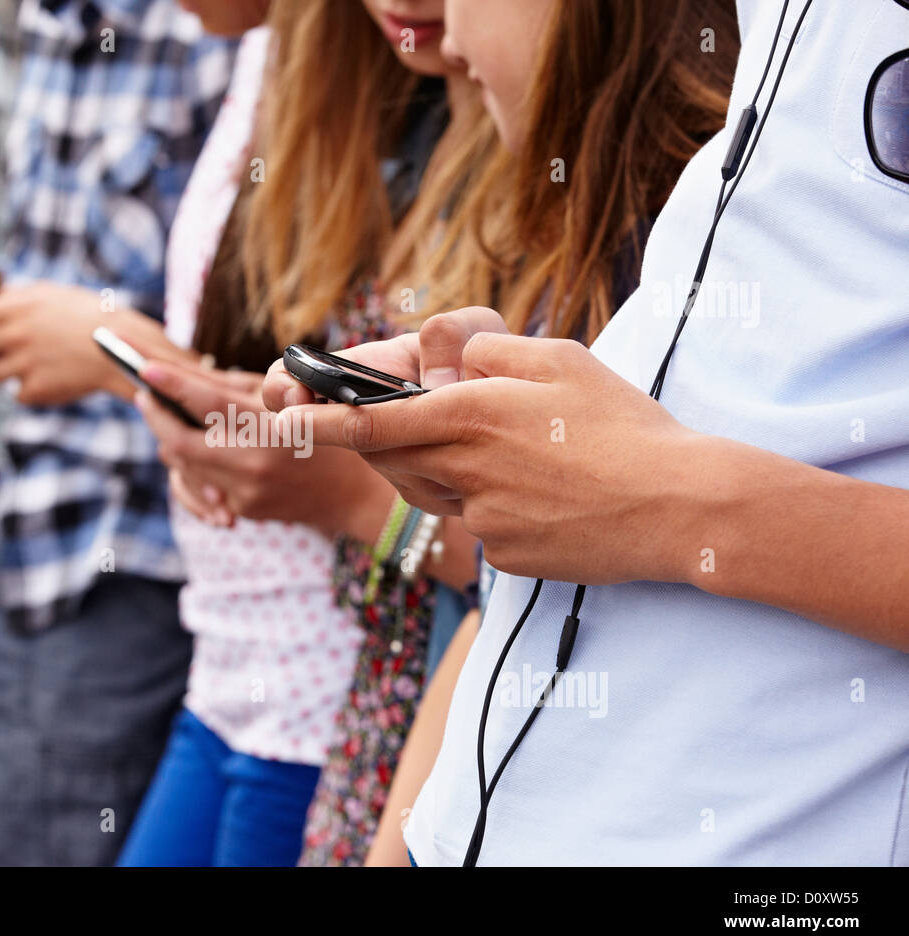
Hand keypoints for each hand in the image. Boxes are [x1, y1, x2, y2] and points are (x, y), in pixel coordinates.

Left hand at [0, 281, 131, 404]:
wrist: (119, 348)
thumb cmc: (88, 316)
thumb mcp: (51, 295)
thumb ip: (17, 299)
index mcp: (17, 310)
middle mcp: (15, 336)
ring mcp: (24, 365)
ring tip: (27, 358)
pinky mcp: (36, 390)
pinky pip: (16, 392)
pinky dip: (27, 386)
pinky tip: (50, 375)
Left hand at [138, 359, 395, 536]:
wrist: (353, 491)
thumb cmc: (323, 429)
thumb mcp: (289, 397)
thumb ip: (239, 387)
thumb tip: (187, 376)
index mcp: (269, 427)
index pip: (207, 402)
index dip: (172, 383)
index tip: (145, 368)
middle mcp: (254, 463)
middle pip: (178, 442)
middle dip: (156, 416)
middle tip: (145, 395)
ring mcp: (246, 492)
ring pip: (182, 466)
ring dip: (170, 440)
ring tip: (168, 419)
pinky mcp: (242, 510)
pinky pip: (197, 488)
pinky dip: (189, 467)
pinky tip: (190, 453)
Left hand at [268, 309, 700, 584]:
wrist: (680, 508)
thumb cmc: (626, 426)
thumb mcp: (562, 360)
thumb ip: (492, 354)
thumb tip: (451, 359)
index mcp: (474, 415)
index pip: (372, 422)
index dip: (320, 421)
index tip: (281, 418)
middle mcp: (467, 470)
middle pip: (395, 460)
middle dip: (392, 443)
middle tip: (433, 427)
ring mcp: (483, 520)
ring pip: (434, 493)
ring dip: (446, 471)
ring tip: (510, 455)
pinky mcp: (505, 555)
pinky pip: (476, 526)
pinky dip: (492, 506)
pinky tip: (543, 494)